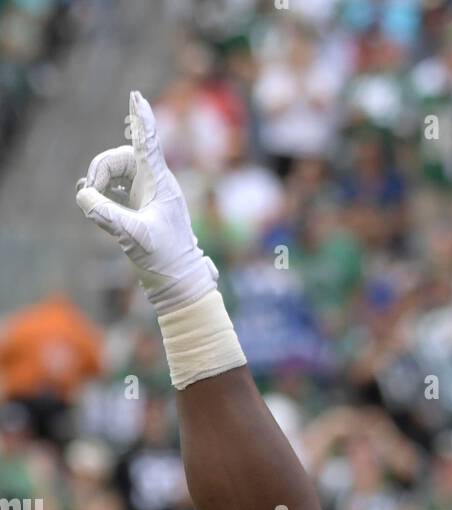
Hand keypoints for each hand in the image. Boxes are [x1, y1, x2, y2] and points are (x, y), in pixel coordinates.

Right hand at [75, 90, 216, 314]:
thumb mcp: (134, 236)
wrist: (179, 284)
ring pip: (117, 172)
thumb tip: (83, 194)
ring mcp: (148, 196)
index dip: (141, 119)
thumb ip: (106, 214)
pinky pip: (118, 188)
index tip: (136, 95)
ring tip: (90, 198)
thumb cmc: (165, 261)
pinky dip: (104, 191)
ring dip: (100, 180)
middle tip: (90, 192)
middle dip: (101, 169)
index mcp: (159, 184)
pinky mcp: (141, 209)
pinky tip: (94, 200)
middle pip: (121, 157)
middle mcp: (155, 185)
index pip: (148, 143)